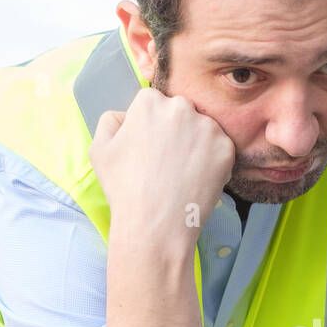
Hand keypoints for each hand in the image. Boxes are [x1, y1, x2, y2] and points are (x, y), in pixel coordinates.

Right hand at [89, 87, 235, 252]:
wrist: (155, 224)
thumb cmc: (124, 189)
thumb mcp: (100, 149)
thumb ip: (110, 120)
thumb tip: (126, 115)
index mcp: (150, 102)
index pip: (154, 103)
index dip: (150, 127)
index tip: (149, 148)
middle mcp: (181, 107)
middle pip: (181, 112)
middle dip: (175, 131)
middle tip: (167, 163)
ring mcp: (207, 127)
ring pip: (202, 129)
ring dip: (195, 145)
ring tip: (181, 173)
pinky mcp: (226, 149)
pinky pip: (220, 149)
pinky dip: (212, 162)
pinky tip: (196, 179)